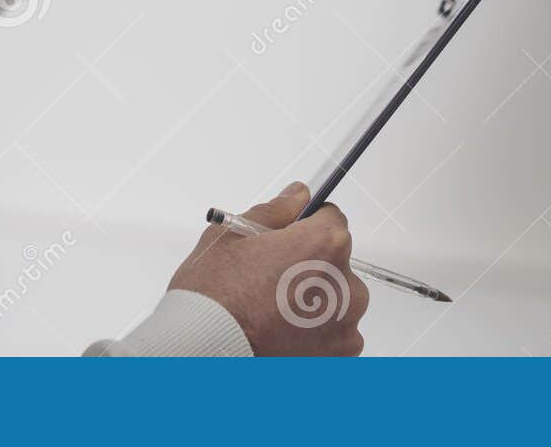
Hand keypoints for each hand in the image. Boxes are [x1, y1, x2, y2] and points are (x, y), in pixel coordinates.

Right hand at [166, 182, 368, 355]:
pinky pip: (334, 331)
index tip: (287, 237)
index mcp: (324, 244)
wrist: (205, 352)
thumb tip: (298, 195)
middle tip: (269, 278)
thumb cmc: (214, 295)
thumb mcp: (233, 234)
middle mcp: (345, 283)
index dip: (305, 225)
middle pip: (334, 260)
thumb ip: (276, 210)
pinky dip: (314, 331)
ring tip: (272, 309)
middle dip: (308, 264)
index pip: (331, 219)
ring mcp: (345, 323)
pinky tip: (281, 330)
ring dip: (312, 299)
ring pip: (335, 297)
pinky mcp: (339, 354)